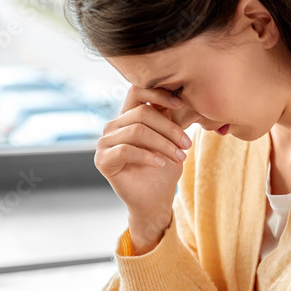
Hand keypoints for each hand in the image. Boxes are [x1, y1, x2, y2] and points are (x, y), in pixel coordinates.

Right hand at [95, 85, 190, 251]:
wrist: (155, 199)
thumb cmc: (164, 168)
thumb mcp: (171, 140)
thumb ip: (169, 118)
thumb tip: (179, 95)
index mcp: (128, 116)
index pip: (137, 91)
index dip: (158, 94)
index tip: (180, 104)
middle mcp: (113, 126)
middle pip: (142, 114)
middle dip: (170, 129)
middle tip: (187, 145)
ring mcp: (105, 142)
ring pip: (137, 131)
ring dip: (164, 144)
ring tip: (179, 157)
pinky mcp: (103, 160)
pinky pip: (126, 150)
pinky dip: (147, 155)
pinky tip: (160, 163)